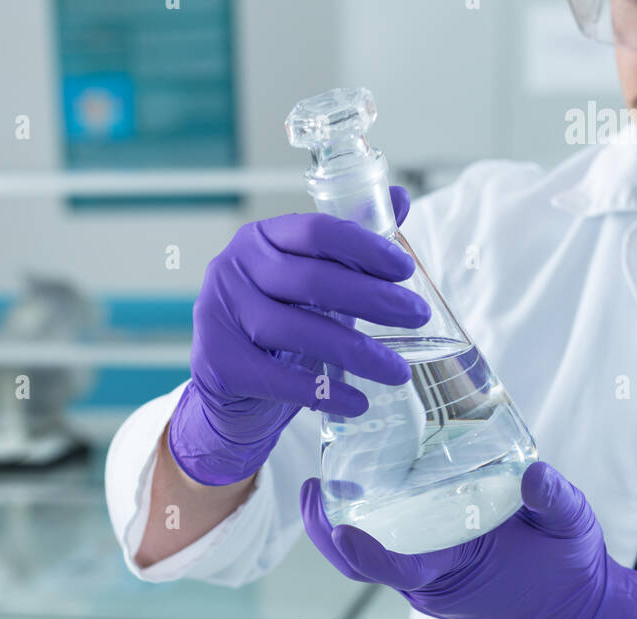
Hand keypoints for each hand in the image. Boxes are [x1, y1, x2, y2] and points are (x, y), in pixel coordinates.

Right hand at [168, 187, 429, 485]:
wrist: (233, 395)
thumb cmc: (279, 335)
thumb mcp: (315, 289)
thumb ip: (351, 249)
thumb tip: (400, 199)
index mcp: (260, 239)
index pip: (316, 231)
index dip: (365, 247)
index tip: (406, 269)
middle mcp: (232, 269)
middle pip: (312, 280)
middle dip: (373, 298)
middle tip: (418, 316)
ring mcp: (219, 315)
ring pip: (298, 330)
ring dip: (358, 352)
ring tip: (399, 372)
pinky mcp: (218, 364)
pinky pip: (281, 379)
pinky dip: (325, 393)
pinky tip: (359, 402)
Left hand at [301, 460, 636, 618]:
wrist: (575, 611)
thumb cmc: (571, 571)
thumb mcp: (573, 527)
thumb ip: (554, 499)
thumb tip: (534, 473)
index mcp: (460, 573)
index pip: (400, 568)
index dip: (366, 551)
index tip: (340, 525)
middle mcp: (433, 586)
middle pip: (363, 566)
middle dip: (328, 531)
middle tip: (310, 486)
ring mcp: (428, 585)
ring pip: (370, 562)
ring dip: (339, 530)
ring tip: (321, 484)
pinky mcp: (431, 577)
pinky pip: (388, 556)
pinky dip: (367, 531)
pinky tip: (359, 493)